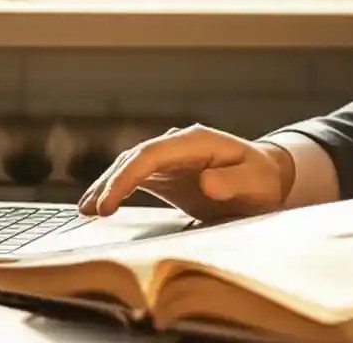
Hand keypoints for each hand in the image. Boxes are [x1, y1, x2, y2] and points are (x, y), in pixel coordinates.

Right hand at [77, 124, 294, 220]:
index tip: (110, 202)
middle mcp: (179, 144)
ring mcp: (171, 156)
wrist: (266, 177)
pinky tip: (98, 205)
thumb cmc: (262, 179)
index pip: (152, 154)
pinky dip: (116, 189)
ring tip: (85, 210)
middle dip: (111, 183)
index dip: (128, 176)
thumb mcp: (256, 182)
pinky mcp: (167, 172)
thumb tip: (205, 182)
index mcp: (197, 141)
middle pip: (135, 158)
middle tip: (92, 212)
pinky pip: (135, 177)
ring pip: (130, 165)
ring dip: (107, 185)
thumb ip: (233, 181)